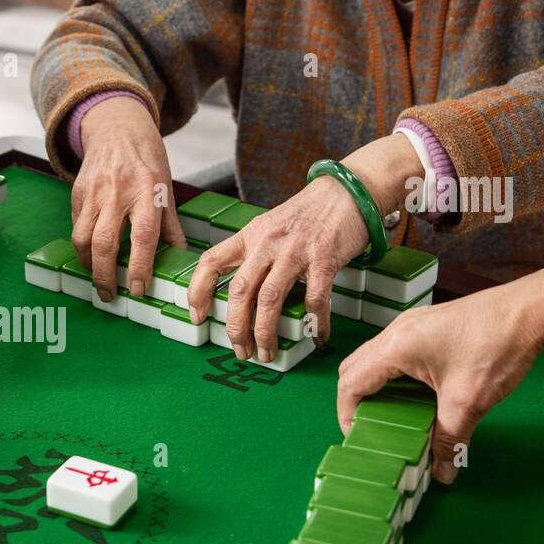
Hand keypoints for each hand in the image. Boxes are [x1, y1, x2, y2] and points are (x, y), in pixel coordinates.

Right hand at [73, 96, 185, 300]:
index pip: (143, 237)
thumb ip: (169, 225)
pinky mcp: (77, 192)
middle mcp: (118, 191)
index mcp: (147, 190)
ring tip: (98, 279)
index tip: (137, 289)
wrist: (117, 127)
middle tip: (110, 294)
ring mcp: (94, 191)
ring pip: (83, 238)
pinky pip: (76, 226)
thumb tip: (180, 257)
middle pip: (106, 242)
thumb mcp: (166, 187)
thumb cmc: (146, 159)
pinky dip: (82, 246)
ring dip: (89, 265)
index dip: (139, 267)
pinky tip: (91, 255)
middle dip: (105, 275)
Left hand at [187, 134, 423, 362]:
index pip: (211, 262)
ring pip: (269, 299)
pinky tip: (317, 337)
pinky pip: (315, 299)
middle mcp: (267, 243)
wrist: (347, 191)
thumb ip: (253, 253)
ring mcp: (295, 251)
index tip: (196, 316)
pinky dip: (316, 323)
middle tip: (239, 350)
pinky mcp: (324, 259)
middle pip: (239, 290)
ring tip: (267, 353)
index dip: (197, 291)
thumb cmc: (307, 214)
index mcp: (249, 235)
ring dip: (265, 332)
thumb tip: (239, 293)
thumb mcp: (269, 226)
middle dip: (236, 327)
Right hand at [337, 265, 543, 483]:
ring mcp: (410, 326)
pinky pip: (395, 354)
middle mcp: (395, 333)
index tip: (360, 437)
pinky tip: (417, 396)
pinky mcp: (426, 326)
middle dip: (357, 402)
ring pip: (375, 360)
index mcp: (395, 348)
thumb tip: (442, 474)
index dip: (347, 414)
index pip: (350, 383)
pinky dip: (395, 378)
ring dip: (378, 389)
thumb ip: (450, 439)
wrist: (531, 309)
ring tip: (395, 417)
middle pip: (355, 369)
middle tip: (372, 429)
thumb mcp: (468, 401)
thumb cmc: (496, 347)